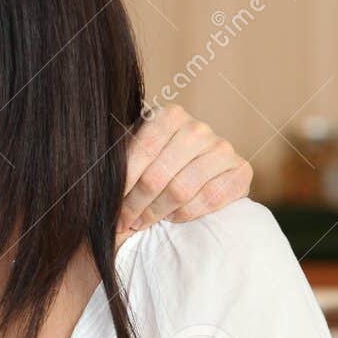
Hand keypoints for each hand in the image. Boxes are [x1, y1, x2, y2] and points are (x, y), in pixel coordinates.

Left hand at [120, 105, 251, 230]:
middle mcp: (199, 128)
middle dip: (136, 204)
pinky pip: (209, 200)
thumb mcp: (136, 150)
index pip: (141, 152)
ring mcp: (223, 148)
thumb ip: (119, 159)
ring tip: (144, 222)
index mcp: (170, 115)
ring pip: (182, 190)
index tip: (111, 205)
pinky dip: (187, 214)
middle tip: (125, 222)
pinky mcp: (241, 171)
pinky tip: (173, 217)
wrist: (201, 167)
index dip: (123, 184)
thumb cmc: (157, 160)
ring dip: (158, 212)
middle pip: (159, 176)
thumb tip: (96, 184)